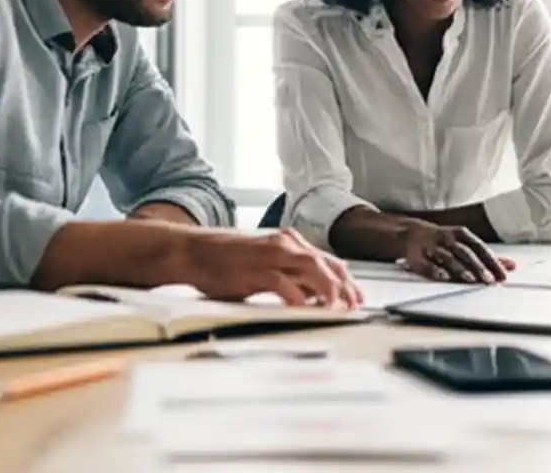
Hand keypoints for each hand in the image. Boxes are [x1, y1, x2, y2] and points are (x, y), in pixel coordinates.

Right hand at [185, 228, 363, 308]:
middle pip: (327, 265)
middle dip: (345, 288)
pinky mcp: (256, 270)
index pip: (329, 261)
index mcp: (290, 242)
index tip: (357, 298)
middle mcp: (285, 244)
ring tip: (337, 309)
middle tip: (354, 308)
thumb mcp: (266, 261)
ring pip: (312, 270)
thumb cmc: (227, 258)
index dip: (348, 281)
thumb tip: (315, 291)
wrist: (193, 250)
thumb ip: (290, 273)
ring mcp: (272, 255)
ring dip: (329, 291)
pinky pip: (284, 284)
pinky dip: (298, 297)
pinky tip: (306, 309)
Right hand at [398, 221, 510, 283]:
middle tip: (489, 281)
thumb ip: (488, 256)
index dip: (491, 261)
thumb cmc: (445, 241)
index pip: (480, 247)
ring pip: (447, 257)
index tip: (502, 275)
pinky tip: (444, 277)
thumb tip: (512, 266)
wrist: (411, 234)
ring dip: (459, 268)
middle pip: (465, 252)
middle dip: (478, 267)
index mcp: (461, 234)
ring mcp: (431, 247)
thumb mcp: (466, 244)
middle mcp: (447, 238)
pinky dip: (435, 270)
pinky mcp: (417, 257)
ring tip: (470, 280)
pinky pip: (426, 264)